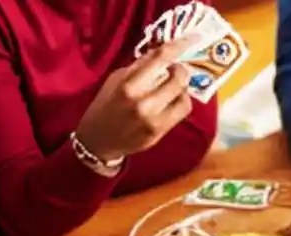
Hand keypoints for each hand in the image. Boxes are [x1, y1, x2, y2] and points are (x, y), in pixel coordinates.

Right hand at [74, 37, 197, 161]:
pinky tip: (173, 99)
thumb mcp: (116, 80)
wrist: (99, 140)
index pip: (160, 59)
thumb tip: (162, 53)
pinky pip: (182, 110)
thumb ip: (139, 68)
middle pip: (177, 78)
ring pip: (183, 95)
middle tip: (176, 68)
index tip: (192, 39)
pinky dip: (182, 100)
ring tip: (172, 86)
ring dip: (181, 87)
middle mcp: (143, 101)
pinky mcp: (160, 131)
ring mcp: (154, 118)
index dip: (179, 47)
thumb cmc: (106, 105)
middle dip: (180, 70)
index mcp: (128, 84)